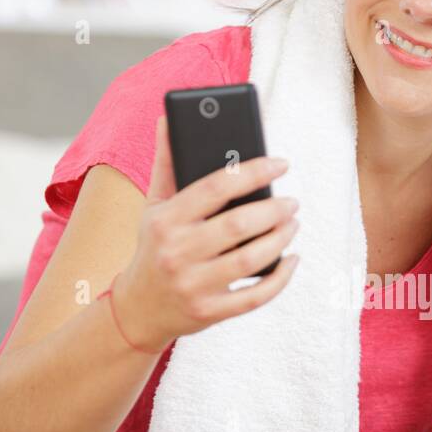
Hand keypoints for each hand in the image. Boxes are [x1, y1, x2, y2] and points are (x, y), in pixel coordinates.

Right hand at [112, 115, 300, 350]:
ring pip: (250, 260)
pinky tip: (292, 259)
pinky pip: (255, 296)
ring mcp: (193, 285)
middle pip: (238, 225)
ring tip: (293, 224)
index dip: (252, 172)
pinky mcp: (209, 312)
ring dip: (281, 239)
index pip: (214, 187)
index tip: (280, 164)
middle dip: (274, 209)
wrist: (138, 308)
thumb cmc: (153, 247)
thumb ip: (166, 164)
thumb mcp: (153, 206)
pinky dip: (280, 277)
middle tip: (292, 201)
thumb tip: (168, 118)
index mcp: (165, 220)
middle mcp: (177, 252)